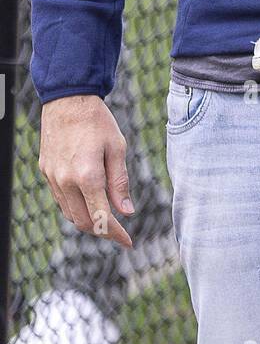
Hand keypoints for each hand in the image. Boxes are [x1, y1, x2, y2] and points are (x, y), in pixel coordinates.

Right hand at [39, 96, 133, 247]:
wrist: (68, 101)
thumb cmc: (97, 122)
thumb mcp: (117, 148)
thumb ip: (120, 182)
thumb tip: (126, 212)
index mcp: (87, 176)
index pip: (102, 217)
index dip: (116, 234)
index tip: (128, 242)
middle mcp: (66, 181)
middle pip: (83, 222)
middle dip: (102, 231)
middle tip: (119, 233)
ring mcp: (53, 178)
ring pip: (69, 214)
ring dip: (87, 222)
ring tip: (105, 220)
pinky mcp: (46, 172)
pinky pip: (60, 200)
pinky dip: (75, 208)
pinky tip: (88, 203)